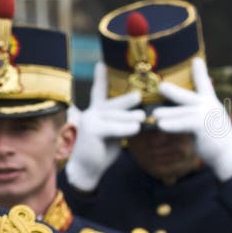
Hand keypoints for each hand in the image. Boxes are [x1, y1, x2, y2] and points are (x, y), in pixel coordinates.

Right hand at [65, 63, 144, 190]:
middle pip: (112, 104)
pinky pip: (113, 127)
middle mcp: (92, 113)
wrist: (87, 169)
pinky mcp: (93, 131)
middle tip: (140, 96)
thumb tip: (141, 117)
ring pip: (116, 116)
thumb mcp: (115, 134)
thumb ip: (123, 123)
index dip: (100, 77)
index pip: (98, 91)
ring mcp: (91, 121)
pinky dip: (125, 128)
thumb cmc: (102, 151)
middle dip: (127, 100)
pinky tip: (136, 129)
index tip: (101, 63)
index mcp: (97, 112)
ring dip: (130, 117)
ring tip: (143, 117)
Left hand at [154, 57, 231, 181]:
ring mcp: (207, 116)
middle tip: (160, 86)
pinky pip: (183, 124)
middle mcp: (210, 107)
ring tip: (154, 115)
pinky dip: (172, 125)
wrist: (227, 156)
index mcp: (211, 104)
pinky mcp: (202, 126)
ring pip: (182, 113)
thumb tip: (177, 112)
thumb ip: (195, 114)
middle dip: (173, 92)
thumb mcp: (207, 123)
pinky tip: (161, 126)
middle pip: (188, 97)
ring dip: (167, 114)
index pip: (204, 85)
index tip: (196, 59)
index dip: (200, 72)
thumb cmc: (215, 141)